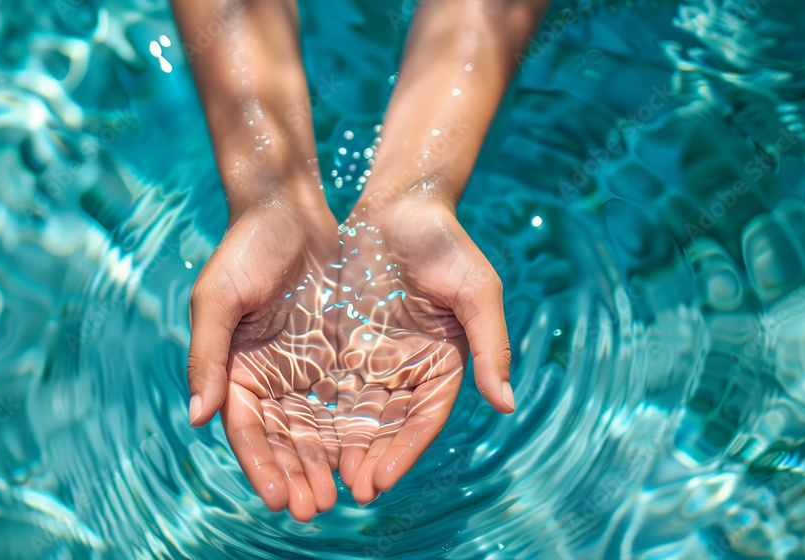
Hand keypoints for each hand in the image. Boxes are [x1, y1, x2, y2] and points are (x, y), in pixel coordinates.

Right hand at [187, 195, 340, 521]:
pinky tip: (364, 455)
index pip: (245, 429)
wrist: (290, 208)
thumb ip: (207, 357)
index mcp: (233, 369)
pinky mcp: (334, 355)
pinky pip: (343, 399)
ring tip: (340, 496)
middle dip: (294, 475)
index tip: (276, 497)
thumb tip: (197, 418)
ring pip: (313, 428)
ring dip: (322, 464)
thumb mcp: (219, 298)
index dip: (259, 465)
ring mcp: (301, 367)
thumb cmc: (246, 249)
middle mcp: (266, 376)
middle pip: (280, 439)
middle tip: (313, 509)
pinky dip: (349, 429)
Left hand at [329, 196, 514, 503]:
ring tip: (321, 477)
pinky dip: (316, 411)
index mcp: (444, 363)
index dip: (403, 451)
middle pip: (387, 425)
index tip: (379, 479)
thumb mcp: (475, 289)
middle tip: (345, 492)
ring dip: (340, 446)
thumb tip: (507, 404)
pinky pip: (326, 383)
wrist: (399, 203)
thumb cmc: (446, 242)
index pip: (423, 419)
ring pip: (354, 412)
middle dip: (369, 459)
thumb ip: (490, 344)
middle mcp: (408, 369)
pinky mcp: (341, 343)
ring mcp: (373, 357)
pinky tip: (297, 435)